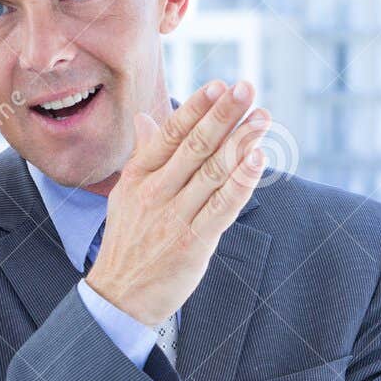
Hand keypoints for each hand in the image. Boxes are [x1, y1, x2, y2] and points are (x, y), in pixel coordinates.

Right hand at [85, 81, 267, 324]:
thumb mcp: (125, 194)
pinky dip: (241, 183)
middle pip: (195, 146)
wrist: (119, 296)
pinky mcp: (192, 243)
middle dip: (224, 115)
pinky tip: (257, 160)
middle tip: (248, 88)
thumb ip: (142, 154)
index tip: (220, 84)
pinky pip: (221, 208)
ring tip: (262, 119)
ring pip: (212, 173)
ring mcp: (174, 218)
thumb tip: (145, 118)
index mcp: (138, 176)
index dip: (197, 107)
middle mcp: (155, 193)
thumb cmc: (127, 242)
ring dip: (241, 142)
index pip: (171, 133)